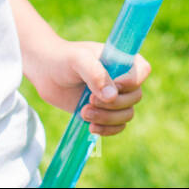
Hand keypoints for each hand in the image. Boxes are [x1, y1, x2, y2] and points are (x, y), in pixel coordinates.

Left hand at [29, 38, 150, 135]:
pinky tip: (90, 126)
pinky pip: (117, 126)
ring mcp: (114, 97)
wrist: (46, 72)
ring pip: (127, 114)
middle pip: (135, 97)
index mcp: (122, 60)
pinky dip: (107, 129)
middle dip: (114, 104)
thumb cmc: (64, 59)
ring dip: (107, 118)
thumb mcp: (78, 60)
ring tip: (84, 112)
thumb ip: (95, 74)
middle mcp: (122, 79)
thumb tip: (112, 96)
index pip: (142, 70)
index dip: (132, 82)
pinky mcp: (104, 112)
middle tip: (89, 100)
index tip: (113, 86)